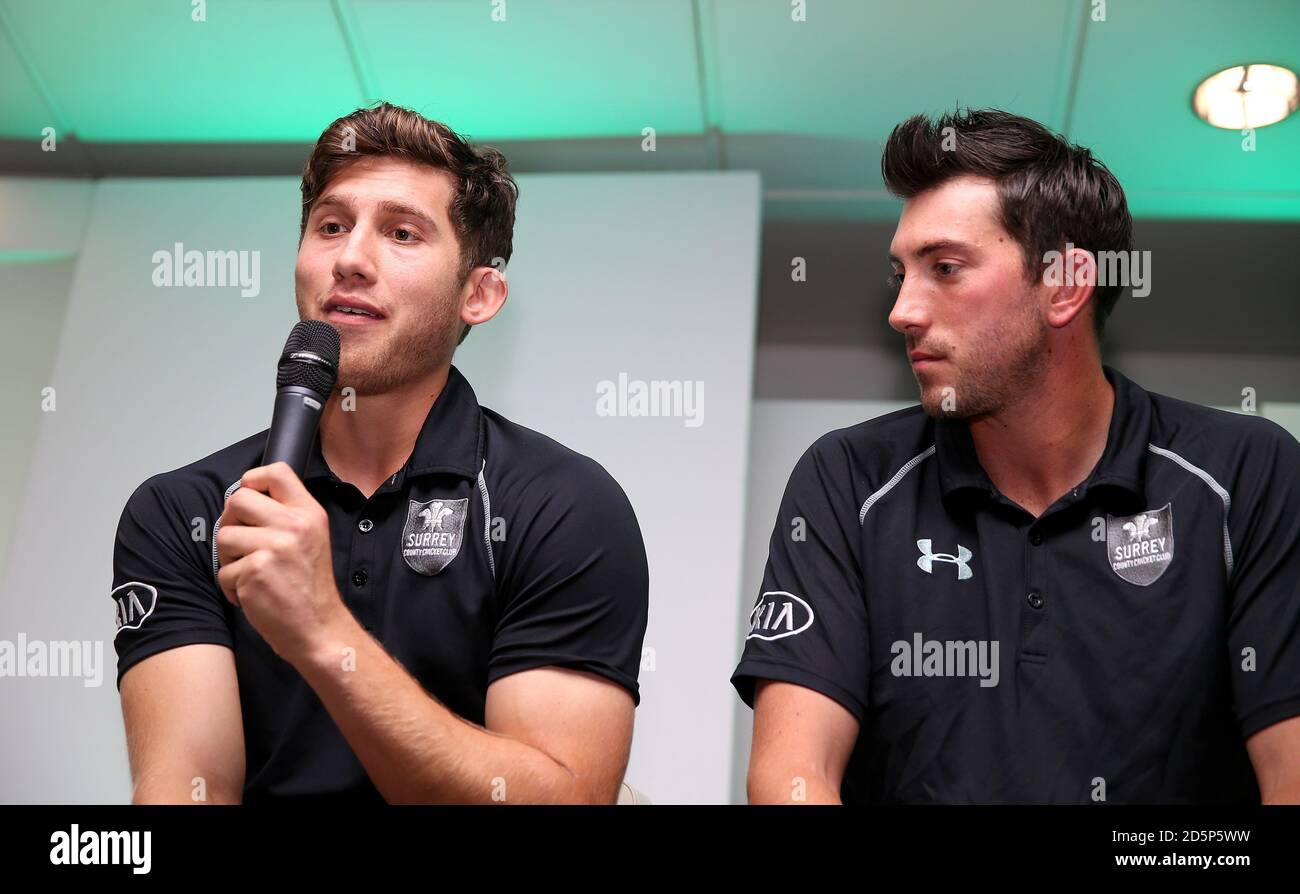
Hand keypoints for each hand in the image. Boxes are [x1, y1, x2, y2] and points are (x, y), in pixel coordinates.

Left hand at [215, 461, 347, 665]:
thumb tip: (247, 499)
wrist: (319, 627)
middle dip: (232, 522)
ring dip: (230, 560)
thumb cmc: (310, 586)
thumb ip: (287, 515)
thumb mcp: (313, 538)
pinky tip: (252, 594)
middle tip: (243, 544)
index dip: (253, 481)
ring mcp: (273, 547)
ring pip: (224, 537)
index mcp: (309, 513)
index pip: (276, 472)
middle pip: (238, 499)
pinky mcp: (254, 571)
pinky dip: (232, 587)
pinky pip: (224, 571)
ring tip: (251, 574)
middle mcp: (293, 525)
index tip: (250, 503)